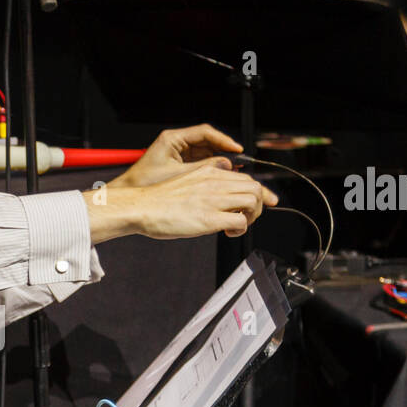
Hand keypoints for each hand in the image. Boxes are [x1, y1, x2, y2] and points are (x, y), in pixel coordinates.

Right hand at [85, 163, 276, 242]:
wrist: (142, 207)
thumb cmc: (158, 201)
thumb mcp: (185, 183)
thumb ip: (204, 185)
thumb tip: (218, 198)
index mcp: (208, 172)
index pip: (245, 178)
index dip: (259, 192)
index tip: (264, 202)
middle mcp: (214, 182)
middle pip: (255, 187)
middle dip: (257, 204)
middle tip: (245, 218)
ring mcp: (213, 199)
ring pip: (253, 200)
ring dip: (252, 216)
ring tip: (236, 226)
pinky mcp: (209, 218)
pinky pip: (241, 220)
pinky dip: (241, 229)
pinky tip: (228, 233)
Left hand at [110, 124, 242, 188]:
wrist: (130, 198)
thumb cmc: (145, 184)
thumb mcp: (178, 175)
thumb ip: (203, 168)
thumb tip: (226, 165)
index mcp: (173, 139)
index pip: (205, 132)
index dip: (223, 140)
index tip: (236, 148)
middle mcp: (176, 143)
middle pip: (207, 141)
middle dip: (224, 151)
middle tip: (239, 161)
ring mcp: (177, 153)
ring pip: (205, 152)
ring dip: (219, 160)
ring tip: (232, 171)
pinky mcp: (178, 164)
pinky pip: (200, 162)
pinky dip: (211, 168)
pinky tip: (220, 177)